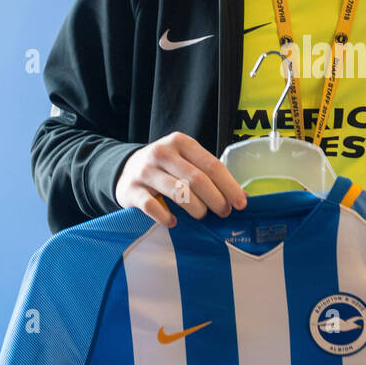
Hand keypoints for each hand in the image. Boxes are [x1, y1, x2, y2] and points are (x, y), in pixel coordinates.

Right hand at [115, 132, 247, 226]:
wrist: (124, 170)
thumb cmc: (165, 168)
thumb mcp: (184, 160)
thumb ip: (206, 172)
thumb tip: (238, 196)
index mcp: (180, 143)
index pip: (212, 165)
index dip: (229, 186)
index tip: (241, 203)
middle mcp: (162, 153)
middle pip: (197, 179)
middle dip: (216, 199)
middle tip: (223, 212)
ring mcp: (145, 171)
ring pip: (178, 193)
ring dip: (196, 208)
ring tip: (202, 216)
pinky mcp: (131, 190)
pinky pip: (152, 207)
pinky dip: (166, 217)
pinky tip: (174, 222)